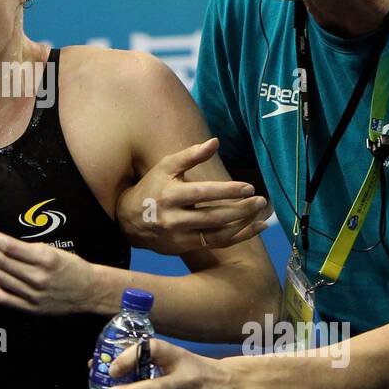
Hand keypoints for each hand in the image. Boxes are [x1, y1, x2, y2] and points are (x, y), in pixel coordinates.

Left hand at [0, 224, 99, 314]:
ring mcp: (33, 295)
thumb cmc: (71, 266)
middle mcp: (38, 277)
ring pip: (0, 278)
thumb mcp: (53, 250)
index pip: (9, 246)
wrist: (88, 290)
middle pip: (1, 262)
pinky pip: (3, 298)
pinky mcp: (31, 308)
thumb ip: (28, 249)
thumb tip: (1, 244)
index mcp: (45, 259)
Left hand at [102, 338, 241, 388]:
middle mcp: (189, 378)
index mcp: (181, 357)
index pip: (153, 350)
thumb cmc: (197, 371)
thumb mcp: (178, 359)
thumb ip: (152, 362)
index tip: (113, 369)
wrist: (236, 388)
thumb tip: (112, 370)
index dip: (130, 357)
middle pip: (153, 388)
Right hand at [117, 139, 267, 254]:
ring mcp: (180, 236)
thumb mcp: (166, 167)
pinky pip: (216, 243)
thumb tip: (215, 141)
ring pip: (217, 234)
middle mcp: (174, 218)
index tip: (248, 187)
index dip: (226, 191)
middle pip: (213, 216)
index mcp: (170, 194)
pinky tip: (255, 228)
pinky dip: (238, 237)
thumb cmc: (151, 187)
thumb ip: (190, 155)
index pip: (202, 194)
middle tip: (260, 200)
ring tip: (261, 215)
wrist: (128, 220)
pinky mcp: (185, 247)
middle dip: (240, 209)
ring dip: (242, 225)